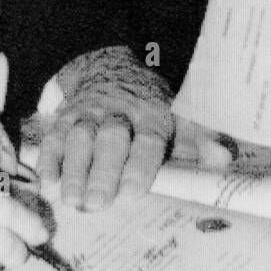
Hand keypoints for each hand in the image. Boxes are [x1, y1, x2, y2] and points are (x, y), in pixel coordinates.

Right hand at [36, 45, 232, 211]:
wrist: (112, 66)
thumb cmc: (151, 106)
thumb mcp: (179, 117)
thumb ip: (199, 139)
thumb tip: (223, 157)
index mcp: (151, 116)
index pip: (148, 141)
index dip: (139, 167)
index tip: (130, 194)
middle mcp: (118, 113)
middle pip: (110, 140)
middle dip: (102, 172)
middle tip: (95, 204)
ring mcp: (89, 113)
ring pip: (80, 137)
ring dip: (73, 169)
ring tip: (70, 200)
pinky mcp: (65, 117)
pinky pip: (54, 135)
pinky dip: (49, 157)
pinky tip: (47, 180)